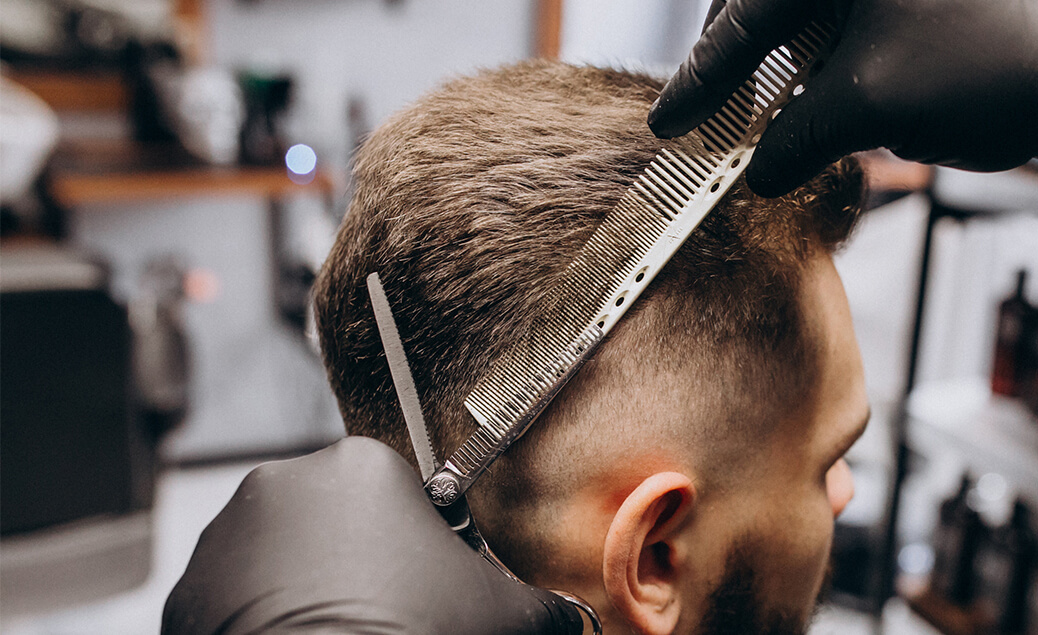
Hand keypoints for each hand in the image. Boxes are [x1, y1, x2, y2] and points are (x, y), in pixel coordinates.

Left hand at [162, 437, 585, 633]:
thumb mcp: (506, 616)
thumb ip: (544, 604)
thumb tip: (571, 619)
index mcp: (362, 466)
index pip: (405, 496)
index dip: (425, 547)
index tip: (433, 589)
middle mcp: (282, 485)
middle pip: (338, 521)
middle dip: (364, 564)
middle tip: (393, 618)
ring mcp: (224, 540)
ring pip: (283, 561)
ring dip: (308, 590)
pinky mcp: (185, 596)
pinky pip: (235, 602)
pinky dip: (263, 624)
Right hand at [649, 0, 1037, 206]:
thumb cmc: (990, 70)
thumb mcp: (869, 107)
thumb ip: (793, 137)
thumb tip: (757, 169)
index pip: (748, 16)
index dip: (702, 78)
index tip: (670, 120)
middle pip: (772, 8)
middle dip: (738, 64)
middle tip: (710, 118)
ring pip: (812, 22)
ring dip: (782, 73)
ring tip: (758, 124)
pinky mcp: (925, 5)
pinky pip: (852, 30)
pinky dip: (826, 70)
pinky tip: (814, 109)